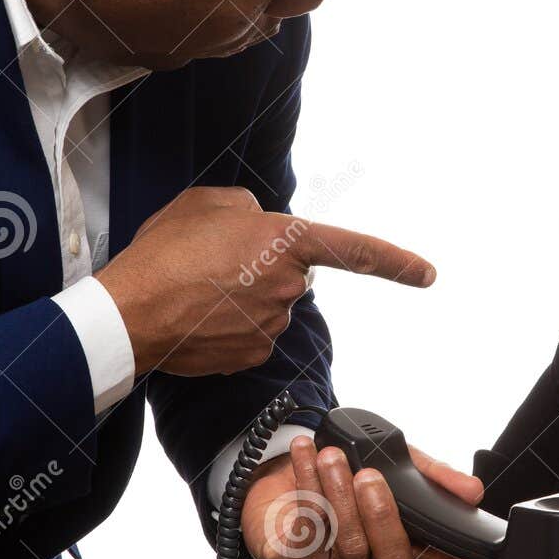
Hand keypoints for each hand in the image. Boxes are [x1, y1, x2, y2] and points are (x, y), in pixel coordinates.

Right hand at [96, 186, 434, 377]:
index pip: (354, 250)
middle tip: (213, 263)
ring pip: (270, 305)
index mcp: (283, 242)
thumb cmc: (162, 254)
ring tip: (197, 289)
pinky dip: (229, 327)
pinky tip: (198, 317)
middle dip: (263, 268)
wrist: (130, 313)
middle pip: (292, 276)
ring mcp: (273, 325)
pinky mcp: (253, 354)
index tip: (428, 274)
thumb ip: (247, 208)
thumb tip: (259, 225)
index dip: (395, 262)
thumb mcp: (204, 204)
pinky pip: (251, 334)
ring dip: (242, 297)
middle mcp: (288, 287)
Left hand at [241, 434, 520, 558]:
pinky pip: (303, 531)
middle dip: (379, 514)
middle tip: (369, 475)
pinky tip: (305, 457)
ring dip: (336, 495)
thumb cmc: (342, 480)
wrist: (273, 482)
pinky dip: (305, 487)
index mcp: (404, 547)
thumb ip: (430, 477)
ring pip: (344, 544)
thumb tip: (473, 491)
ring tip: (331, 457)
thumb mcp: (392, 466)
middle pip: (388, 558)